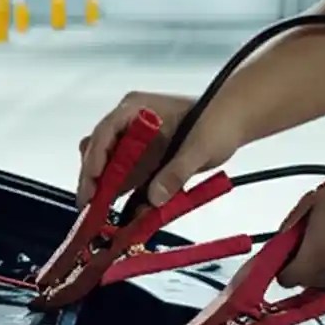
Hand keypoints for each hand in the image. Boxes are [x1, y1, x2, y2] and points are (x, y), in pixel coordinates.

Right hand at [77, 91, 244, 208]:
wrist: (235, 120)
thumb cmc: (218, 121)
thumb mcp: (200, 147)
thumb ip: (177, 172)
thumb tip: (154, 200)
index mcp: (135, 109)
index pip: (105, 133)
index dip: (95, 159)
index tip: (92, 184)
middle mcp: (127, 124)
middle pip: (98, 151)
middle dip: (92, 179)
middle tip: (89, 207)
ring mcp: (133, 142)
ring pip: (106, 166)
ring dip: (103, 189)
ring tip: (98, 215)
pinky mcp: (142, 159)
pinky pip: (124, 178)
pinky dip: (121, 195)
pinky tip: (120, 213)